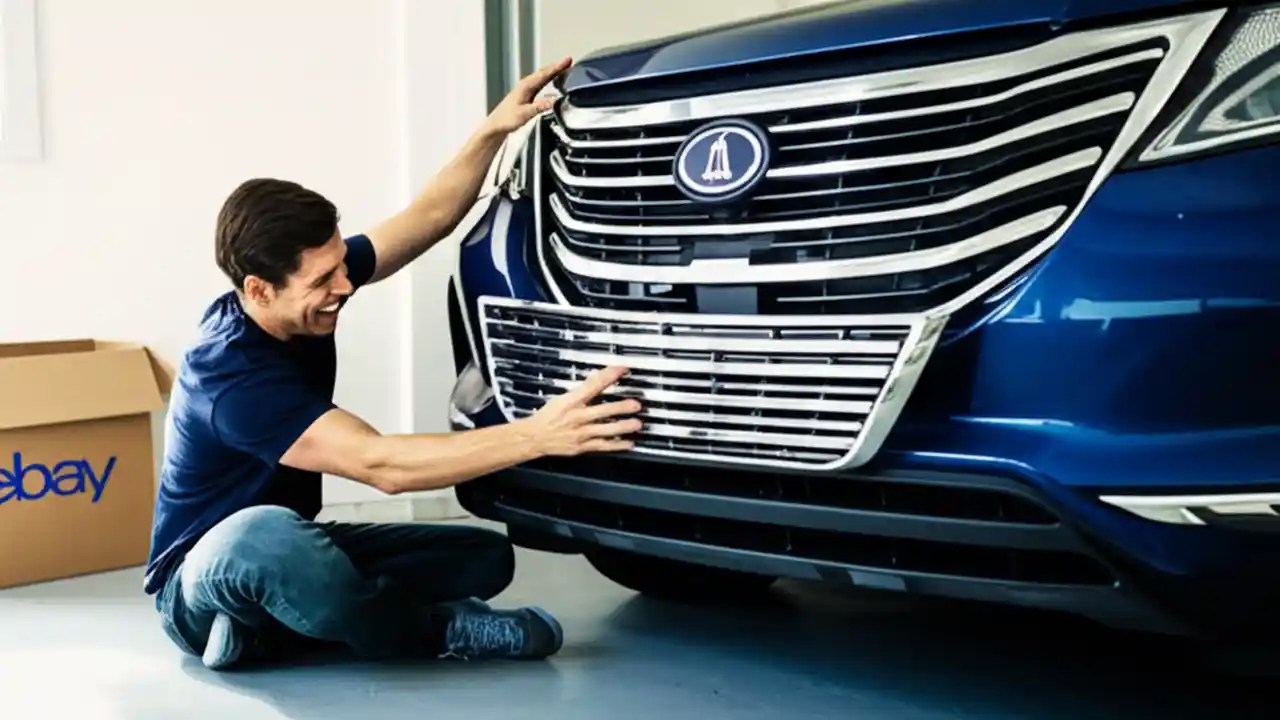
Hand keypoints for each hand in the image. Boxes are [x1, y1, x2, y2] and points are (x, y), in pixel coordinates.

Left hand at [485, 56, 572, 135]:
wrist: (496, 125)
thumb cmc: (506, 119)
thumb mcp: (525, 114)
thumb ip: (540, 106)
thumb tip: (554, 100)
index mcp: (525, 86)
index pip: (544, 74)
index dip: (557, 67)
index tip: (567, 60)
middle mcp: (525, 85)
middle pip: (544, 72)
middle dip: (557, 66)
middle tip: (568, 61)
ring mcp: (525, 89)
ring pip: (542, 77)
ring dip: (553, 72)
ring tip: (564, 68)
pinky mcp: (526, 95)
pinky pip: (540, 83)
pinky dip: (548, 80)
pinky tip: (552, 82)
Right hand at [520, 366, 642, 456]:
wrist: (534, 437)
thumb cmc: (548, 416)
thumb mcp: (562, 398)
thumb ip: (582, 392)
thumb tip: (600, 380)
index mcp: (571, 401)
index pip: (592, 385)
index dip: (608, 376)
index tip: (622, 370)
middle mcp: (577, 417)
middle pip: (602, 411)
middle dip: (620, 407)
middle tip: (635, 404)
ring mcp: (580, 433)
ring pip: (605, 430)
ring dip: (622, 427)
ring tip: (636, 424)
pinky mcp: (582, 446)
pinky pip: (602, 446)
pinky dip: (617, 445)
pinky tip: (629, 443)